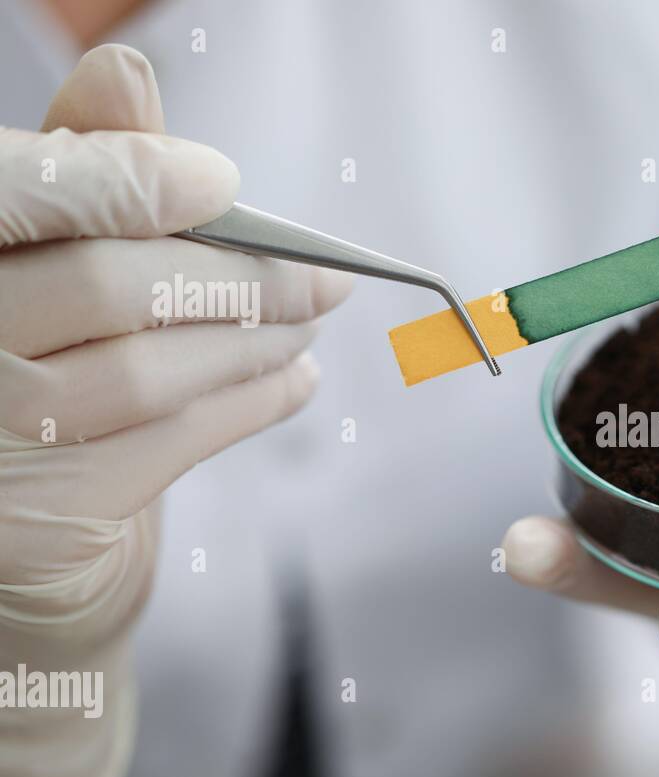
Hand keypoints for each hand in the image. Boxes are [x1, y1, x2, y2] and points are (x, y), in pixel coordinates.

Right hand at [0, 45, 351, 776]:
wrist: (18, 519)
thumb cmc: (37, 358)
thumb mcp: (43, 256)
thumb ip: (80, 172)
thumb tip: (128, 71)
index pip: (23, 192)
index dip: (129, 180)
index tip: (222, 182)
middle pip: (106, 286)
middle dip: (238, 276)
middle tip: (324, 279)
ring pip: (141, 373)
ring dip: (253, 344)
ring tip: (310, 325)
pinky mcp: (36, 517)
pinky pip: (165, 446)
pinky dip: (246, 407)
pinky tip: (293, 381)